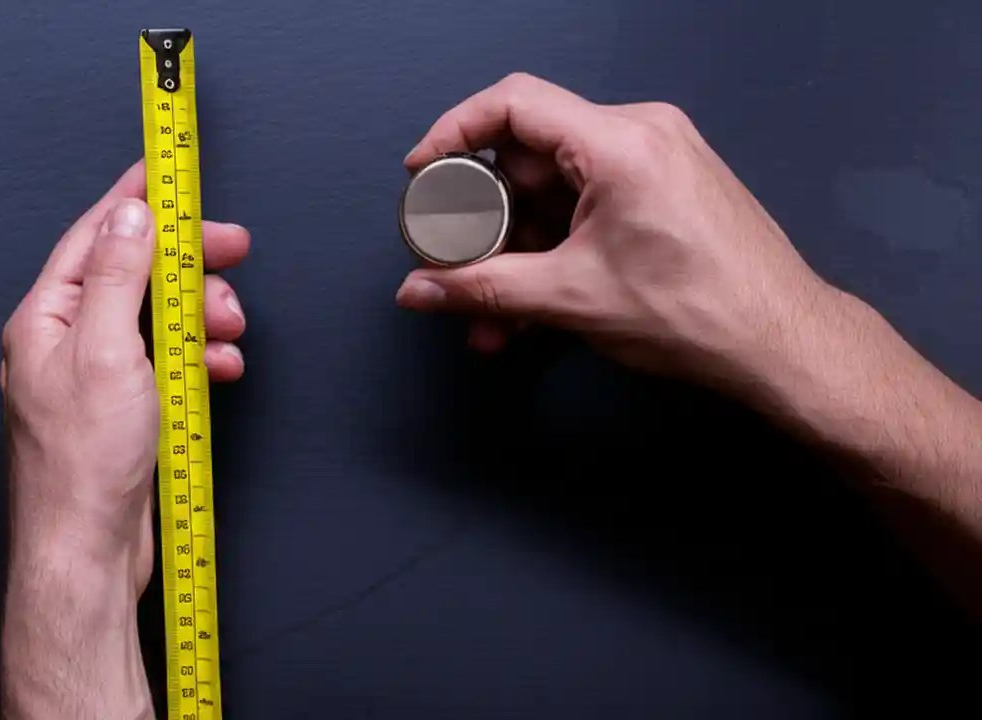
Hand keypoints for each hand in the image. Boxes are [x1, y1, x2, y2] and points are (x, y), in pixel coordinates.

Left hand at [1, 158, 248, 585]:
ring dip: (202, 315)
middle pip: (134, 274)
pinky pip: (170, 362)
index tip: (170, 172)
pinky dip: (201, 357)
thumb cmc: (82, 465)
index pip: (95, 237)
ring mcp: (98, 377)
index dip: (136, 200)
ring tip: (230, 329)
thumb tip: (132, 219)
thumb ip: (120, 278)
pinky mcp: (127, 409)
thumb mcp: (107, 351)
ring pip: (159, 318)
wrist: (87, 551)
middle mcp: (68, 342)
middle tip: (233, 249)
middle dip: (187, 264)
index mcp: (47, 318)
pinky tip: (220, 367)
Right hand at [396, 73, 831, 387]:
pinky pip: (586, 209)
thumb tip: (419, 290)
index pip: (514, 105)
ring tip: (492, 318)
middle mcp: (641, 136)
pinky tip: (529, 308)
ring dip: (517, 252)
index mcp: (620, 143)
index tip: (422, 173)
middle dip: (485, 224)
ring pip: (555, 194)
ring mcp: (656, 163)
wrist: (781, 345)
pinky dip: (553, 251)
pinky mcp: (663, 193)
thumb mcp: (571, 299)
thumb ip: (483, 289)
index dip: (455, 133)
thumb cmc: (701, 313)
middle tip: (455, 268)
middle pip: (529, 158)